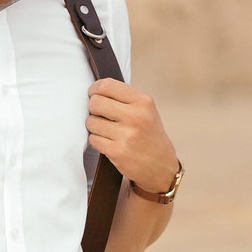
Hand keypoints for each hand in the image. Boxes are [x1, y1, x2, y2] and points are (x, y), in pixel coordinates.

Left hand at [86, 79, 177, 194]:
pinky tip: (108, 141)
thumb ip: (124, 98)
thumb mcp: (146, 110)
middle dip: (93, 108)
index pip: (107, 85)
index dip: (95, 89)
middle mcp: (135, 116)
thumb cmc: (149, 135)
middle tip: (100, 114)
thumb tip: (95, 90)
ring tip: (107, 130)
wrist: (161, 166)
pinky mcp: (117, 151)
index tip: (93, 93)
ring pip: (91, 122)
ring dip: (94, 126)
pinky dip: (97, 140)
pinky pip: (93, 139)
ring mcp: (126, 135)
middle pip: (95, 103)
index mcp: (143, 101)